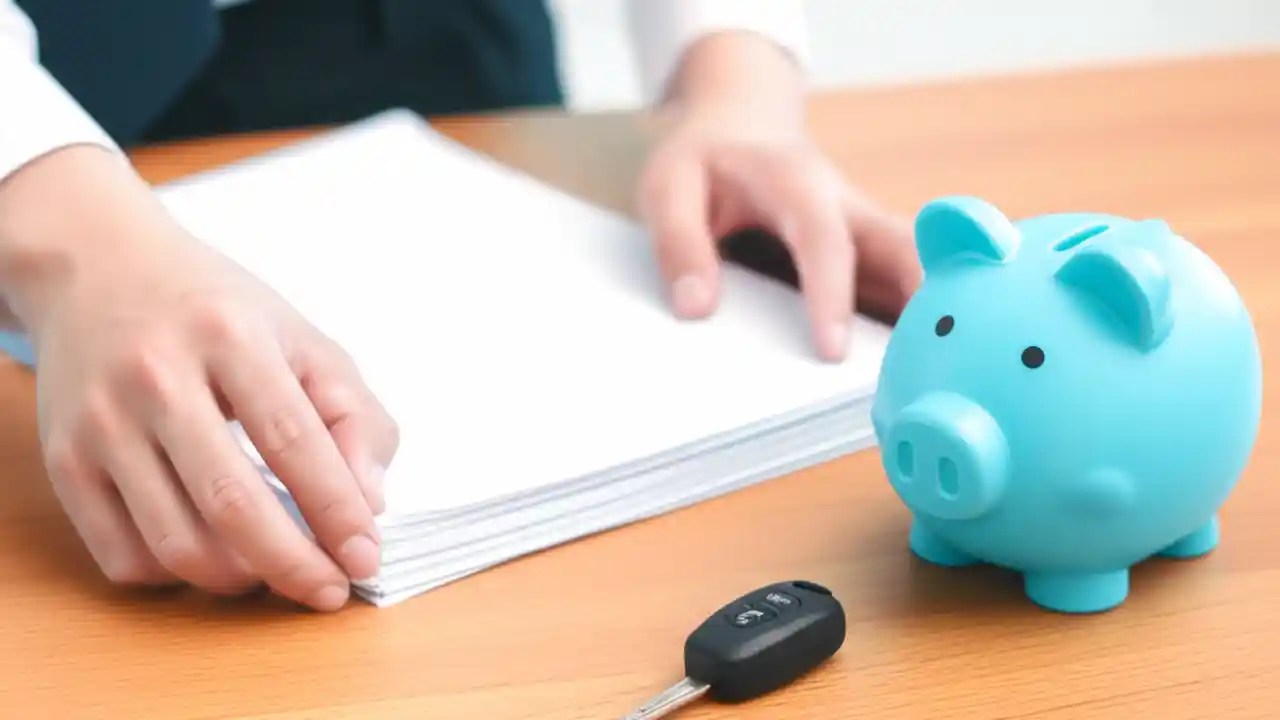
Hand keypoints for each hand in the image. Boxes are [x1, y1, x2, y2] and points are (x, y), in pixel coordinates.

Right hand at [0, 147, 395, 610]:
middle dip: (294, 564)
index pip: (294, 442)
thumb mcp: (301, 338)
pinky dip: (177, 575)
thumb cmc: (218, 312)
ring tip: (275, 570)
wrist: (99, 268)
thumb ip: (352, 414)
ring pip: (175, 542)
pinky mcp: (64, 459)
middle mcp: (156, 376)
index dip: (337, 511)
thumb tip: (368, 502)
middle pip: (232, 503)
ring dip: (239, 578)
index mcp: (229, 336)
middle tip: (330, 590)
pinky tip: (213, 554)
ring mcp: (101, 422)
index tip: (366, 556)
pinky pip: (122, 554)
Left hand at [637, 33, 921, 360]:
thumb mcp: (669, 186)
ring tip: (927, 379)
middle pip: (902, 246)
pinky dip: (911, 323)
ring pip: (914, 267)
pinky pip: (899, 287)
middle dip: (922, 298)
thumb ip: (680, 243)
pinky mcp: (866, 255)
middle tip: (928, 362)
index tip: (832, 351)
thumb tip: (698, 308)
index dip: (832, 294)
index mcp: (796, 183)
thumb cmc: (704, 162)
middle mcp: (845, 204)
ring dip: (928, 316)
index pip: (824, 239)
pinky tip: (909, 372)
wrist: (740, 125)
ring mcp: (863, 230)